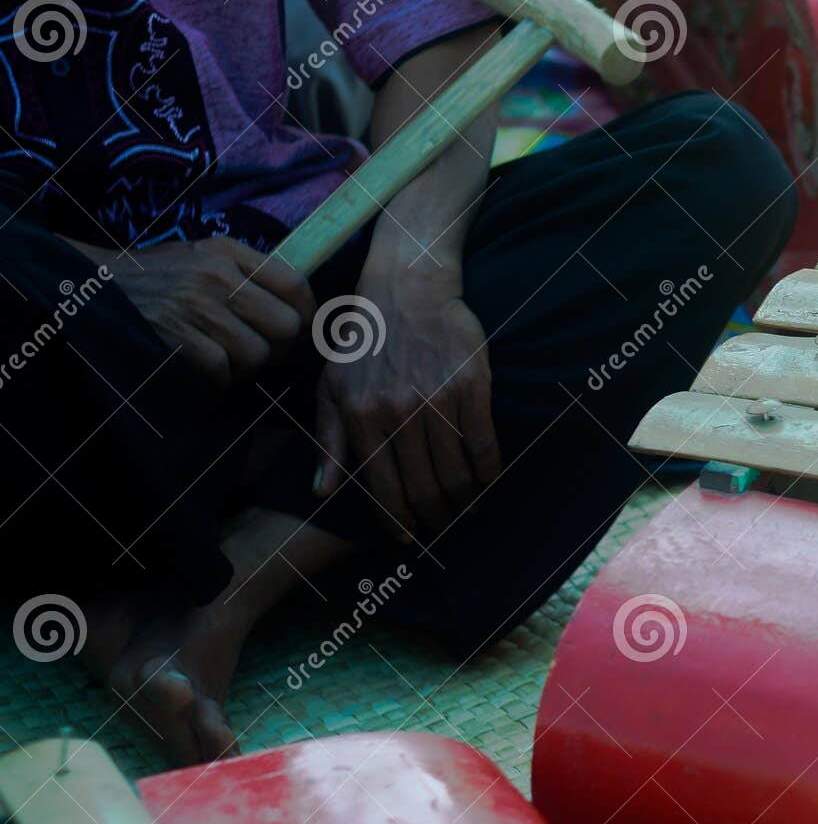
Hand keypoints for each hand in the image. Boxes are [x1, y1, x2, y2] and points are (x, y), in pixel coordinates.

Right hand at [85, 238, 312, 386]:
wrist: (94, 286)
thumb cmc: (158, 276)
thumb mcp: (202, 255)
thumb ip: (248, 271)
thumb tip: (299, 301)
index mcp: (227, 252)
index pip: (295, 284)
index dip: (307, 313)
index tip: (302, 328)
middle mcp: (216, 275)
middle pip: (286, 326)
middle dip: (280, 346)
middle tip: (263, 349)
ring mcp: (196, 306)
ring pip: (258, 354)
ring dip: (247, 366)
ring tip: (229, 357)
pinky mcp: (177, 335)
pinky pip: (223, 371)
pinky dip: (220, 379)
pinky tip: (208, 368)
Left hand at [312, 272, 501, 538]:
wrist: (407, 287)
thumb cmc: (363, 338)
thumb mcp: (332, 386)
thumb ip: (329, 440)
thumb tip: (322, 492)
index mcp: (361, 416)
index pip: (382, 486)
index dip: (397, 519)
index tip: (408, 536)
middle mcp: (398, 412)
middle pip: (422, 486)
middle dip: (433, 517)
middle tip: (440, 526)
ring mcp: (437, 399)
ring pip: (455, 470)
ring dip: (462, 499)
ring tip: (465, 509)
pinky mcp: (471, 385)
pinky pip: (483, 442)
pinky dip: (488, 469)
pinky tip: (488, 480)